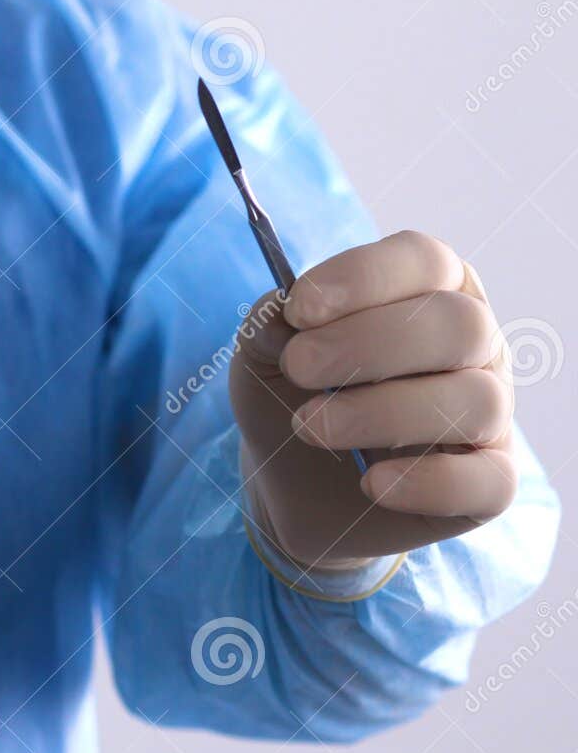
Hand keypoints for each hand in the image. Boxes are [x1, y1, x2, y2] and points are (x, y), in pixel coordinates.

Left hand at [228, 230, 516, 570]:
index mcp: (428, 294)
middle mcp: (474, 347)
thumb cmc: (291, 404)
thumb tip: (279, 312)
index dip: (366, 277)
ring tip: (309, 426)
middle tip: (297, 368)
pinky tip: (370, 483)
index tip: (300, 310)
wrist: (290, 491)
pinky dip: (426, 481)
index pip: (426, 261)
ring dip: (382, 412)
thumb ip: (268, 327)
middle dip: (369, 343)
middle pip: (460, 324)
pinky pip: (487, 481)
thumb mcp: (262, 361)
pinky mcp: (489, 484)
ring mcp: (490, 416)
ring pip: (477, 400)